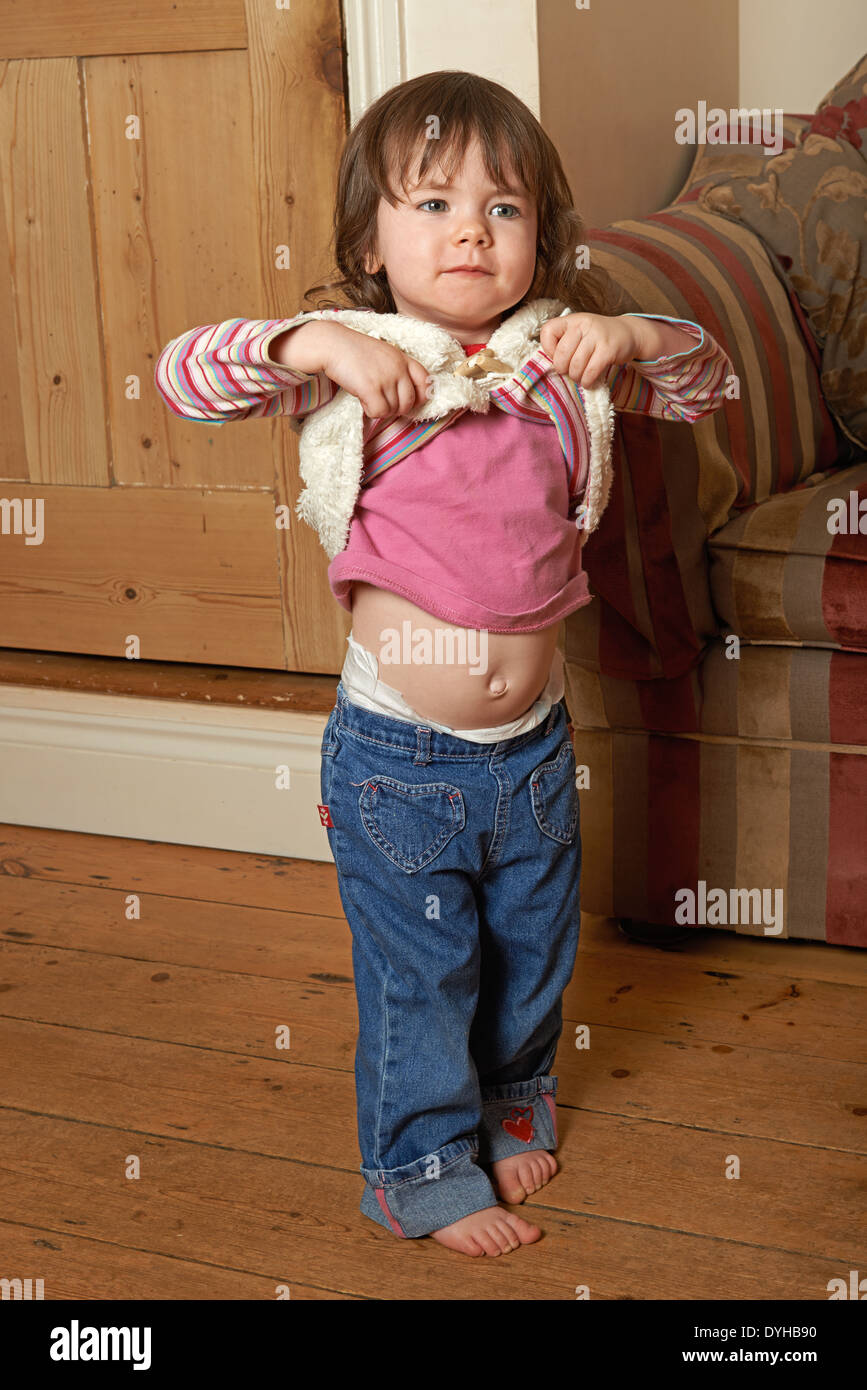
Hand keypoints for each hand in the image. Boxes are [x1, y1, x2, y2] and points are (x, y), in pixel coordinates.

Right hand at [318, 322, 432, 418]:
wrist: (332, 344)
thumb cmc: (354, 351)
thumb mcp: (383, 355)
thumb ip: (397, 370)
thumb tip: (406, 399)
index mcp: (403, 358)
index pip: (425, 380)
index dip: (420, 395)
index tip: (409, 401)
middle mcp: (398, 368)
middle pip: (409, 402)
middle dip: (396, 408)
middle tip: (381, 402)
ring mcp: (386, 378)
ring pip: (393, 410)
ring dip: (380, 408)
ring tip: (367, 396)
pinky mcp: (372, 388)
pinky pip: (379, 412)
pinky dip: (370, 411)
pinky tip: (362, 400)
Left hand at [538, 312, 640, 387]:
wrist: (628, 333)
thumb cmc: (597, 337)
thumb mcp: (579, 332)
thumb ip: (563, 342)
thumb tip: (551, 364)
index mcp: (572, 320)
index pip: (547, 331)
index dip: (548, 349)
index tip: (558, 356)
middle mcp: (583, 324)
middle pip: (561, 354)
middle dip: (563, 369)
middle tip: (570, 371)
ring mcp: (597, 336)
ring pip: (575, 365)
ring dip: (576, 377)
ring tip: (581, 376)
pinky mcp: (608, 349)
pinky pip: (590, 371)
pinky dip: (587, 381)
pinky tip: (589, 381)